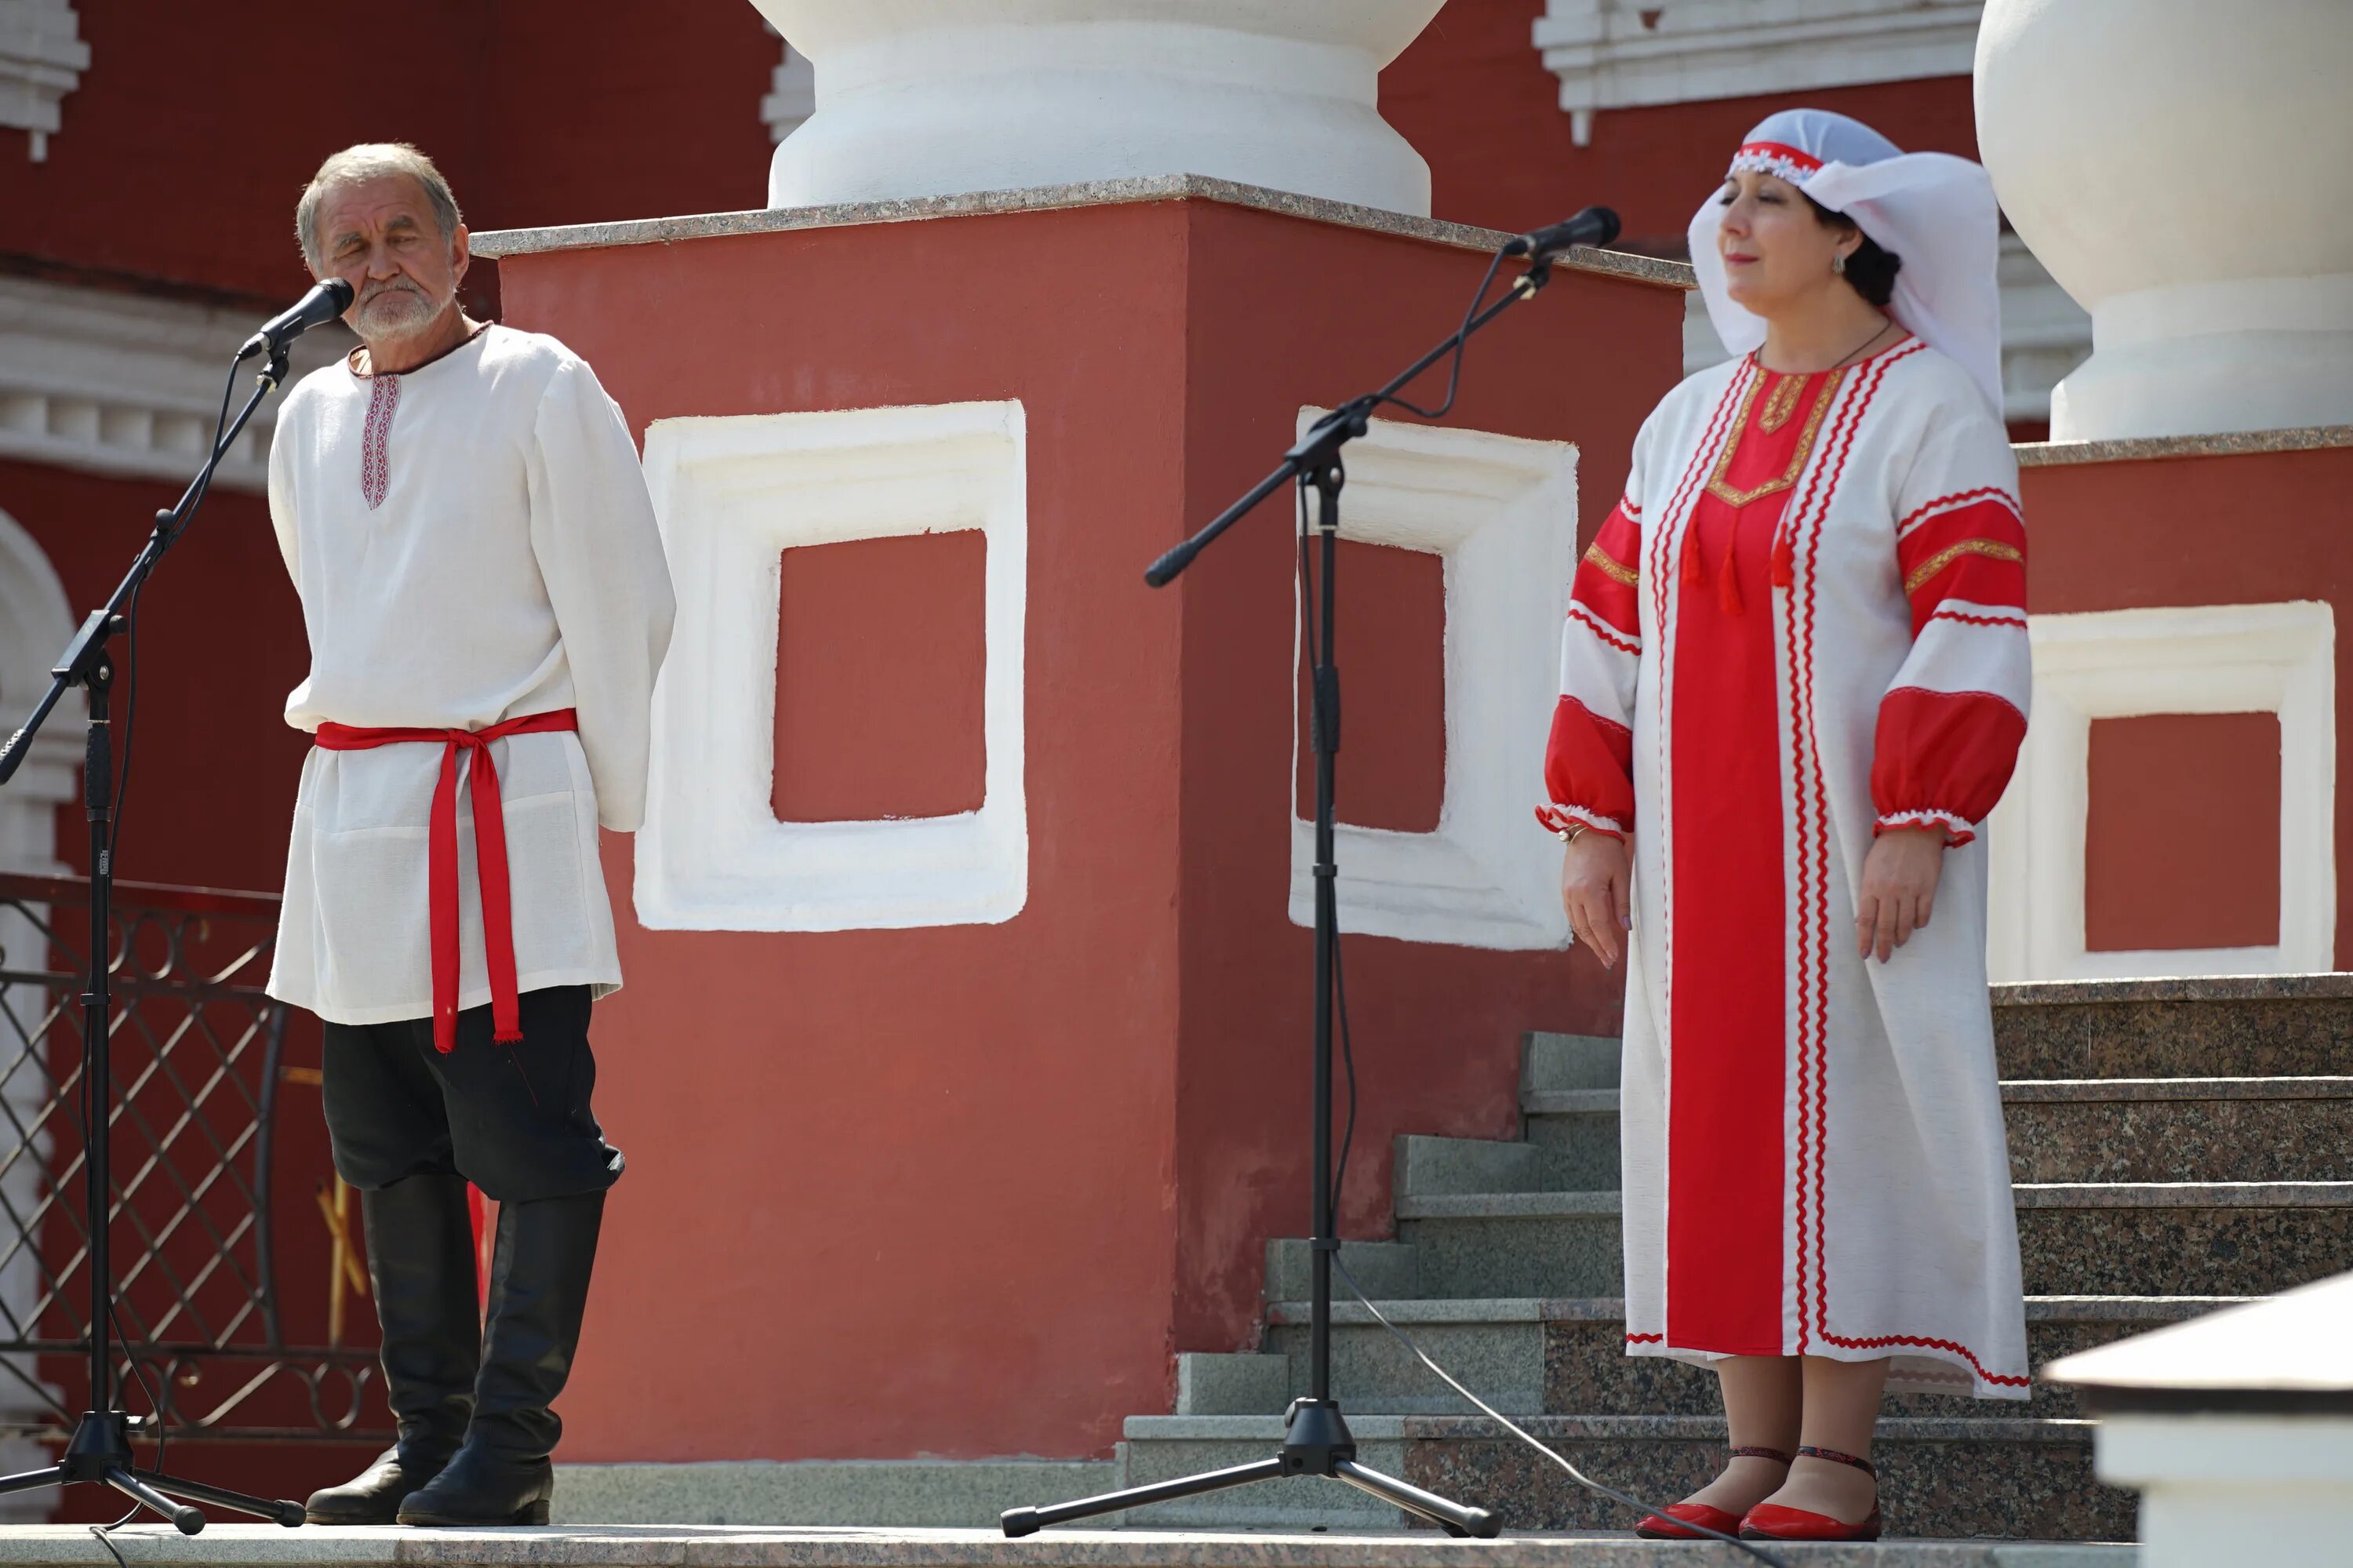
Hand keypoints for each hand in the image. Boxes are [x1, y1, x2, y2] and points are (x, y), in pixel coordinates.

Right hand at [1560, 832, 1631, 968]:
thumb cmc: (1608, 850)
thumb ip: (1622, 903)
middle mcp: (1574, 895)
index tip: (1614, 957)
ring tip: (1601, 952)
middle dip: (1597, 947)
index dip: (1607, 944)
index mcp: (1590, 891)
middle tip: (1608, 962)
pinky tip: (1591, 934)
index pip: (1599, 926)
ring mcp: (1566, 893)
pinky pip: (1572, 915)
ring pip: (1576, 925)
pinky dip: (1581, 928)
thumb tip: (1624, 927)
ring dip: (1589, 940)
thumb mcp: (1621, 875)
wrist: (1587, 831)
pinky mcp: (1565, 891)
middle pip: (1585, 930)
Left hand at [1855, 825, 1945, 962]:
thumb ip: (1867, 892)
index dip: (1864, 940)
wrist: (1913, 828)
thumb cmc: (1887, 848)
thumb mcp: (1869, 868)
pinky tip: (1915, 925)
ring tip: (1899, 943)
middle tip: (1884, 957)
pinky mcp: (1928, 888)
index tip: (1864, 953)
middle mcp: (1889, 891)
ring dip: (1901, 937)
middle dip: (1883, 946)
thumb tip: (1863, 918)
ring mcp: (1910, 891)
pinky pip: (1924, 914)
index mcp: (1871, 886)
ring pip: (1905, 924)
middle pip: (1885, 927)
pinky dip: (1919, 923)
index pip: (1865, 920)